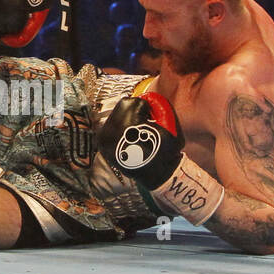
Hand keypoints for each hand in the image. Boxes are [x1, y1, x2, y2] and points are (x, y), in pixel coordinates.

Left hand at [98, 93, 223, 224]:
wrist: (156, 176)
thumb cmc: (165, 149)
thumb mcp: (170, 125)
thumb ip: (161, 106)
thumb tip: (149, 97)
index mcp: (128, 115)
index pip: (138, 102)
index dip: (149, 111)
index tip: (154, 122)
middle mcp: (111, 122)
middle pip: (124, 108)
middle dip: (136, 115)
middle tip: (146, 129)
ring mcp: (104, 134)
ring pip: (116, 118)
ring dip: (127, 122)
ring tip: (138, 136)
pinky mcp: (102, 144)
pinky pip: (111, 130)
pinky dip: (119, 132)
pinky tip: (130, 142)